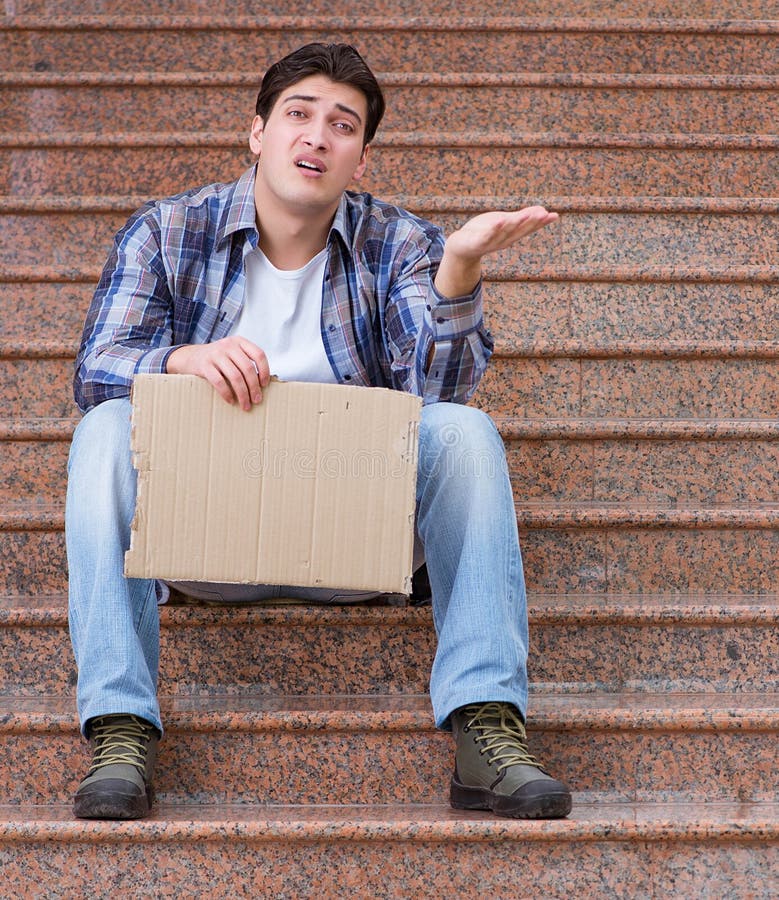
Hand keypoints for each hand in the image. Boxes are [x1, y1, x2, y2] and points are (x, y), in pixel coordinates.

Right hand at [166, 337, 270, 410]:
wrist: (190, 357)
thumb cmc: (218, 359)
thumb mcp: (233, 353)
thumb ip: (246, 362)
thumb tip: (262, 384)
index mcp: (239, 342)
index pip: (258, 354)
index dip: (264, 371)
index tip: (264, 385)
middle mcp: (228, 345)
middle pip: (248, 369)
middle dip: (254, 388)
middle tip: (256, 400)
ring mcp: (215, 354)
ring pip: (235, 377)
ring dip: (243, 394)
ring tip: (245, 405)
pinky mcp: (204, 365)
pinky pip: (219, 382)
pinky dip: (227, 393)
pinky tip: (230, 401)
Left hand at [434, 206, 557, 298]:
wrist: (461, 247)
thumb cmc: (484, 233)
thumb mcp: (505, 222)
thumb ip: (523, 217)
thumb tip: (544, 210)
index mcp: (512, 235)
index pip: (529, 228)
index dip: (542, 222)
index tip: (555, 215)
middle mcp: (504, 240)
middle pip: (520, 230)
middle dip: (532, 223)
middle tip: (545, 214)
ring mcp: (491, 243)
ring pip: (505, 233)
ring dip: (516, 225)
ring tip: (526, 215)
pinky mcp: (477, 243)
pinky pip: (487, 236)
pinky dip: (493, 230)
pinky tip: (500, 221)